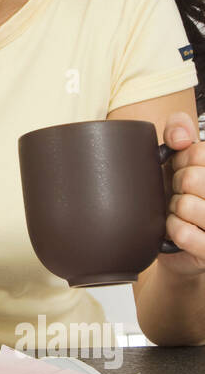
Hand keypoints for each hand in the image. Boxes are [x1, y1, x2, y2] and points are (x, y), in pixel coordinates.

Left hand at [162, 110, 204, 273]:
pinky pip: (183, 233)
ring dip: (174, 209)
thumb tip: (180, 137)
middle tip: (181, 193)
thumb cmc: (182, 194)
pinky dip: (173, 230)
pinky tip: (178, 229)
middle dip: (176, 185)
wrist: (179, 243)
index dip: (181, 160)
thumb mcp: (182, 157)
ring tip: (181, 212)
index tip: (182, 169)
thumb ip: (180, 130)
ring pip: (187, 205)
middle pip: (192, 178)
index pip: (200, 153)